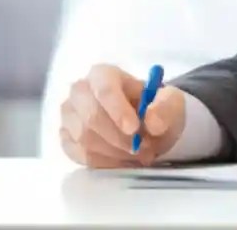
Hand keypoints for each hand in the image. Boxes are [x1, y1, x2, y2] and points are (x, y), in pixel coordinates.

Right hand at [59, 63, 185, 167]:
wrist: (147, 124)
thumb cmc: (154, 107)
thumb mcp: (170, 102)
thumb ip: (165, 108)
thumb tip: (152, 120)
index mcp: (103, 74)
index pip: (104, 88)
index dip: (117, 110)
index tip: (134, 128)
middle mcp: (80, 91)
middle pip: (91, 117)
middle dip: (119, 138)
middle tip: (143, 148)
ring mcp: (69, 115)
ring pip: (85, 139)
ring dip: (115, 152)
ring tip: (139, 154)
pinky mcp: (66, 138)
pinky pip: (80, 155)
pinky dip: (105, 162)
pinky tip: (123, 160)